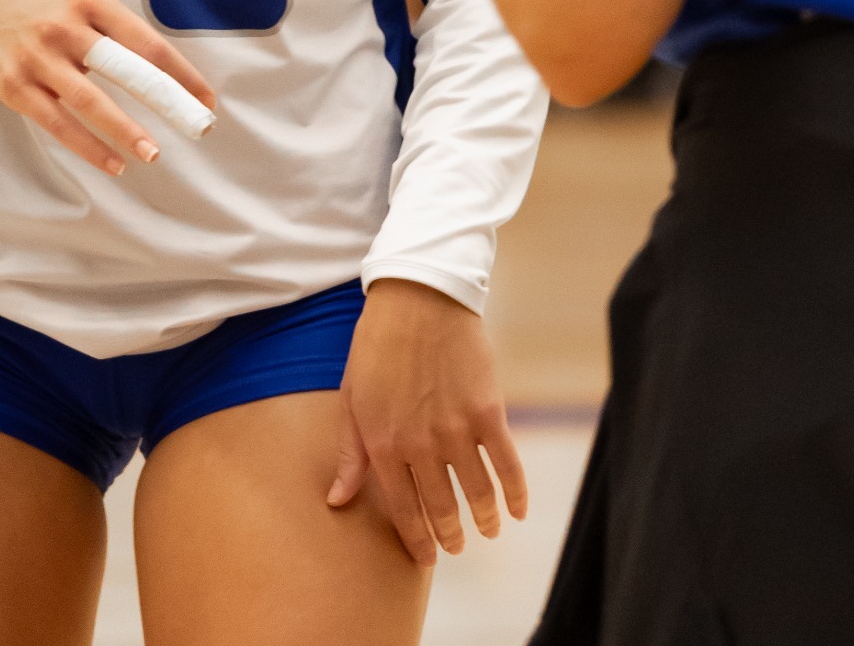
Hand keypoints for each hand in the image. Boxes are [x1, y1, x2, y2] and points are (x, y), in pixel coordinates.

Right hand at [0, 0, 215, 176]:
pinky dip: (85, 146)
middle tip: (197, 127)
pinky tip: (115, 165)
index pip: (142, 38)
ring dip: (122, 131)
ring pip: (86, 100)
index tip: (208, 98)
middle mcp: (63, 27)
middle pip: (119, 67)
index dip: (178, 70)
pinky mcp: (15, 88)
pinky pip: (55, 122)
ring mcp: (37, 59)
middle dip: (160, 99)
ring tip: (154, 154)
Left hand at [328, 278, 527, 565]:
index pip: (403, 510)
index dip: (417, 539)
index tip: (427, 558)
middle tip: (456, 547)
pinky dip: (515, 493)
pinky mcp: (488, 411)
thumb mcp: (352, 397)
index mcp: (384, 444)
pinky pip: (507, 464)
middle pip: (442, 507)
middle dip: (450, 535)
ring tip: (486, 531)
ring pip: (477, 493)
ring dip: (484, 519)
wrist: (418, 296)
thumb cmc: (378, 344)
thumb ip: (351, 454)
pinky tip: (516, 511)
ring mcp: (457, 430)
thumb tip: (337, 501)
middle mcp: (421, 445)